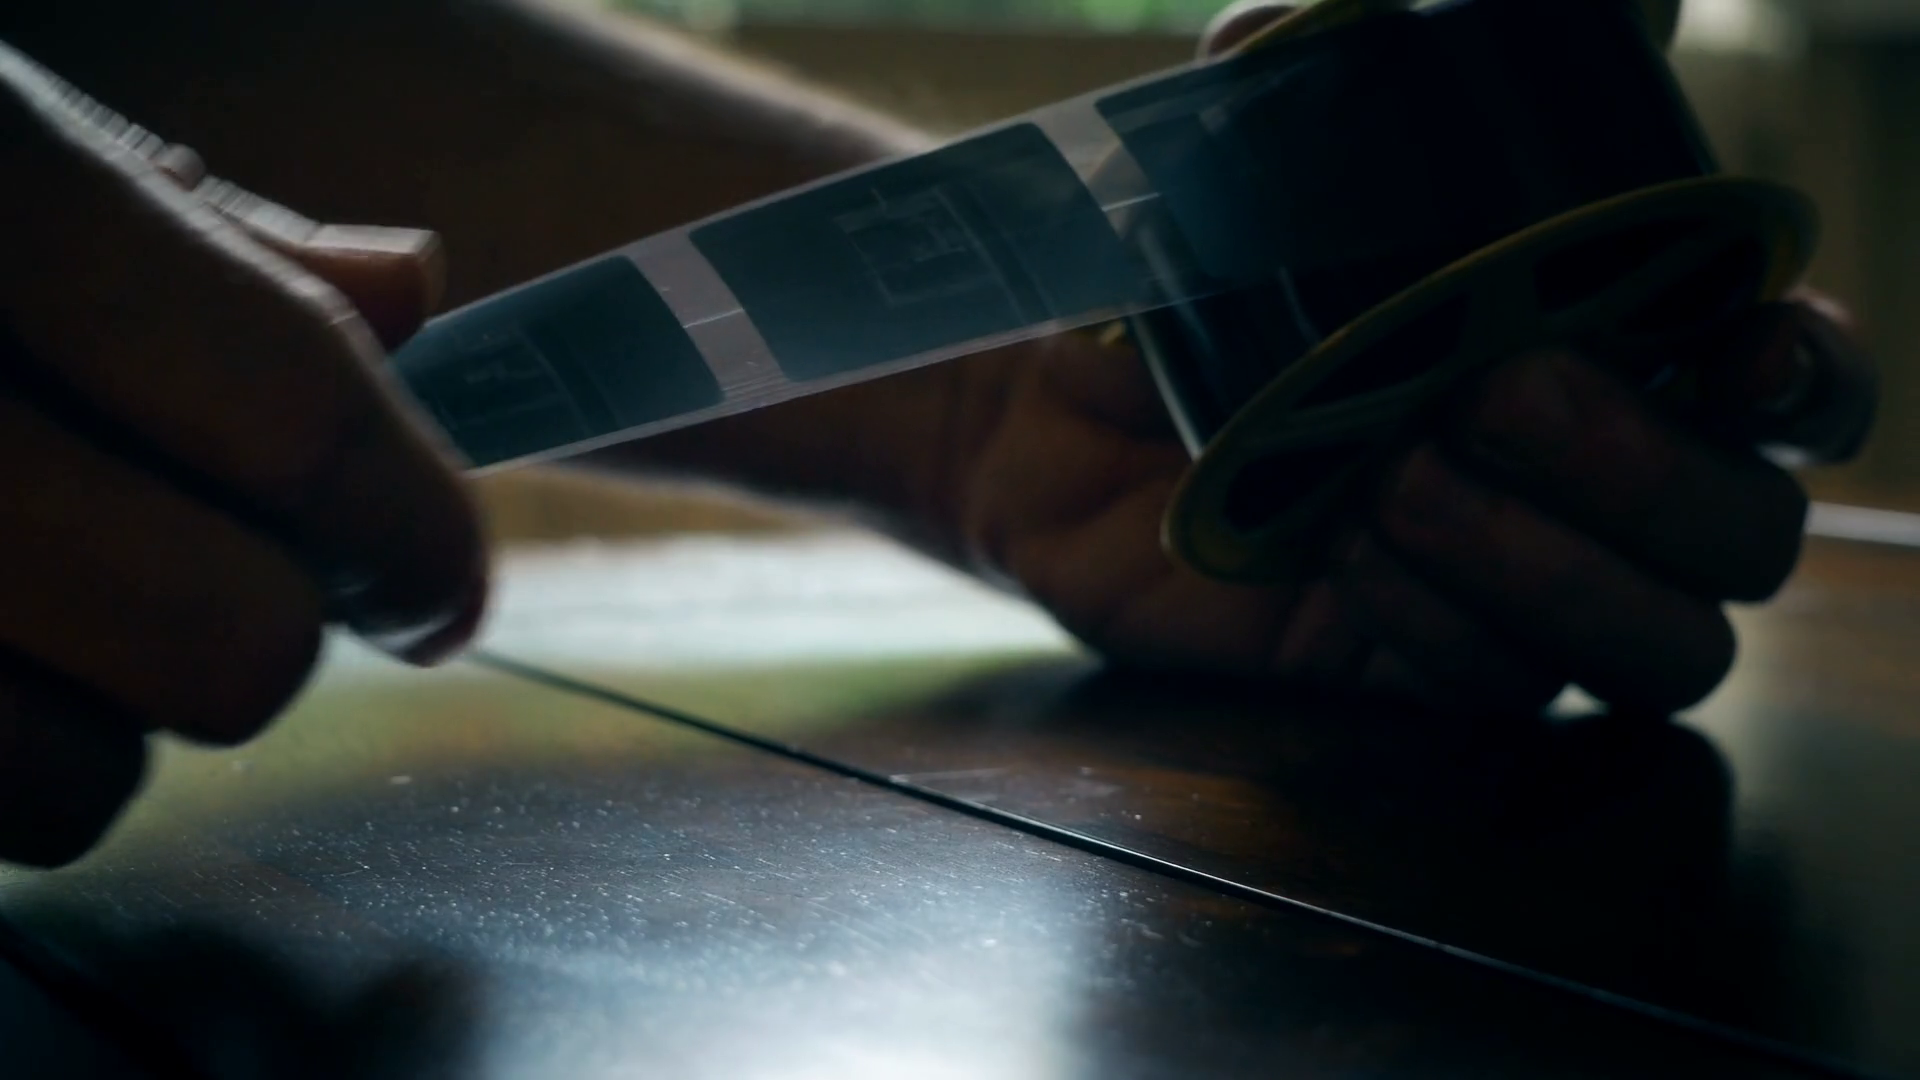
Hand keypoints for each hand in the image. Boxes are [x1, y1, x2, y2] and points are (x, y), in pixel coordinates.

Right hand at [0, 45, 486, 866]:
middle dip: (269, 625)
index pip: (290, 416)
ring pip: (67, 788)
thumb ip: (182, 223)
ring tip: (41, 613)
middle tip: (233, 574)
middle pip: (221, 641)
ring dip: (103, 723)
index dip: (413, 522)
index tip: (434, 576)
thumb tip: (408, 295)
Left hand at [921, 3, 1876, 716]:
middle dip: (1646, 469)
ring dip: (1548, 565)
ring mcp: (1524, 590)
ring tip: (1391, 478)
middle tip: (1496, 388)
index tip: (1732, 348)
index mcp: (1613, 343)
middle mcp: (1601, 481)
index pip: (1792, 383)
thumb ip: (1386, 80)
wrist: (1053, 409)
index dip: (1800, 376)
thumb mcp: (1278, 163)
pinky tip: (1336, 541)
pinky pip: (1501, 687)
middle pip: (1747, 532)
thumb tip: (1545, 6)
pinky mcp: (1432, 671)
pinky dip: (1435, 615)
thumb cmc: (1194, 274)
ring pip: (1662, 644)